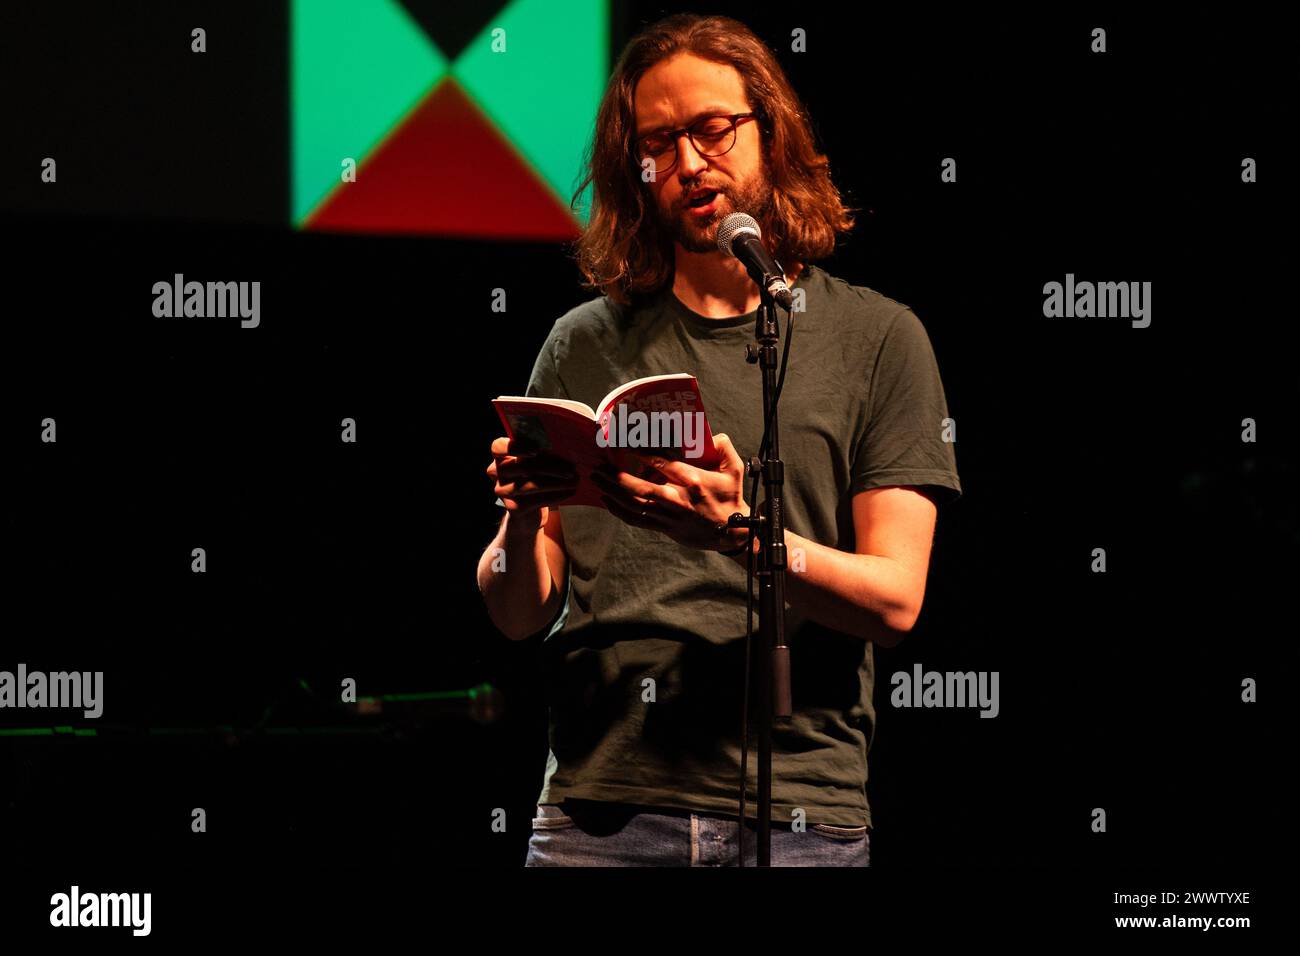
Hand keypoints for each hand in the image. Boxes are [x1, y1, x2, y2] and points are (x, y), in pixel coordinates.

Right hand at [486, 436, 578, 534]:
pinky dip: (556, 495)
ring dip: (557, 482)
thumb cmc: (536, 479)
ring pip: (530, 485)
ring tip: (575, 480)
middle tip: (572, 468)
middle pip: (521, 466)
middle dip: (550, 467)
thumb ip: (543, 454)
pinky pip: (536, 500)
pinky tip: (570, 492)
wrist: (529, 512)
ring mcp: (503, 491)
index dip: (515, 447)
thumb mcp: (536, 464)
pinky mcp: (513, 507)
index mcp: (500, 456)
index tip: (536, 450)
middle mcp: (496, 472)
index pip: (497, 447)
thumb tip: (565, 447)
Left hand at [589, 433, 750, 551]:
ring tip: (596, 479)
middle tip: (599, 465)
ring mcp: (669, 515)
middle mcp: (678, 499)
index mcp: (693, 481)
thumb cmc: (731, 498)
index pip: (661, 464)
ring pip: (634, 504)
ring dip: (612, 492)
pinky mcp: (665, 527)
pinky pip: (637, 520)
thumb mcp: (734, 470)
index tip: (623, 444)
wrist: (733, 533)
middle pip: (640, 488)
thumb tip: (713, 435)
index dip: (640, 453)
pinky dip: (619, 511)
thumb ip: (723, 448)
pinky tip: (606, 500)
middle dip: (616, 476)